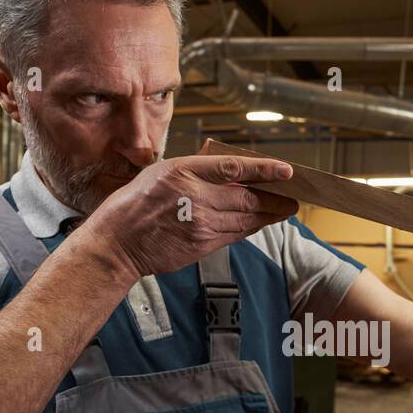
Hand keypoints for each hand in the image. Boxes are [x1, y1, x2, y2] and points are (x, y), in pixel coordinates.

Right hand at [82, 154, 298, 278]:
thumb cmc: (134, 205)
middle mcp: (196, 197)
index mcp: (184, 172)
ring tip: (285, 209)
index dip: (265, 169)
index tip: (287, 170)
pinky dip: (251, 227)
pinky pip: (236, 234)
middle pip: (249, 197)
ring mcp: (201, 224)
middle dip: (276, 198)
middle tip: (294, 198)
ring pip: (247, 218)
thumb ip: (194, 171)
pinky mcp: (203, 245)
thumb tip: (229, 172)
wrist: (117, 243)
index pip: (234, 167)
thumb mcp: (160, 173)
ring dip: (270, 215)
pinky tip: (260, 222)